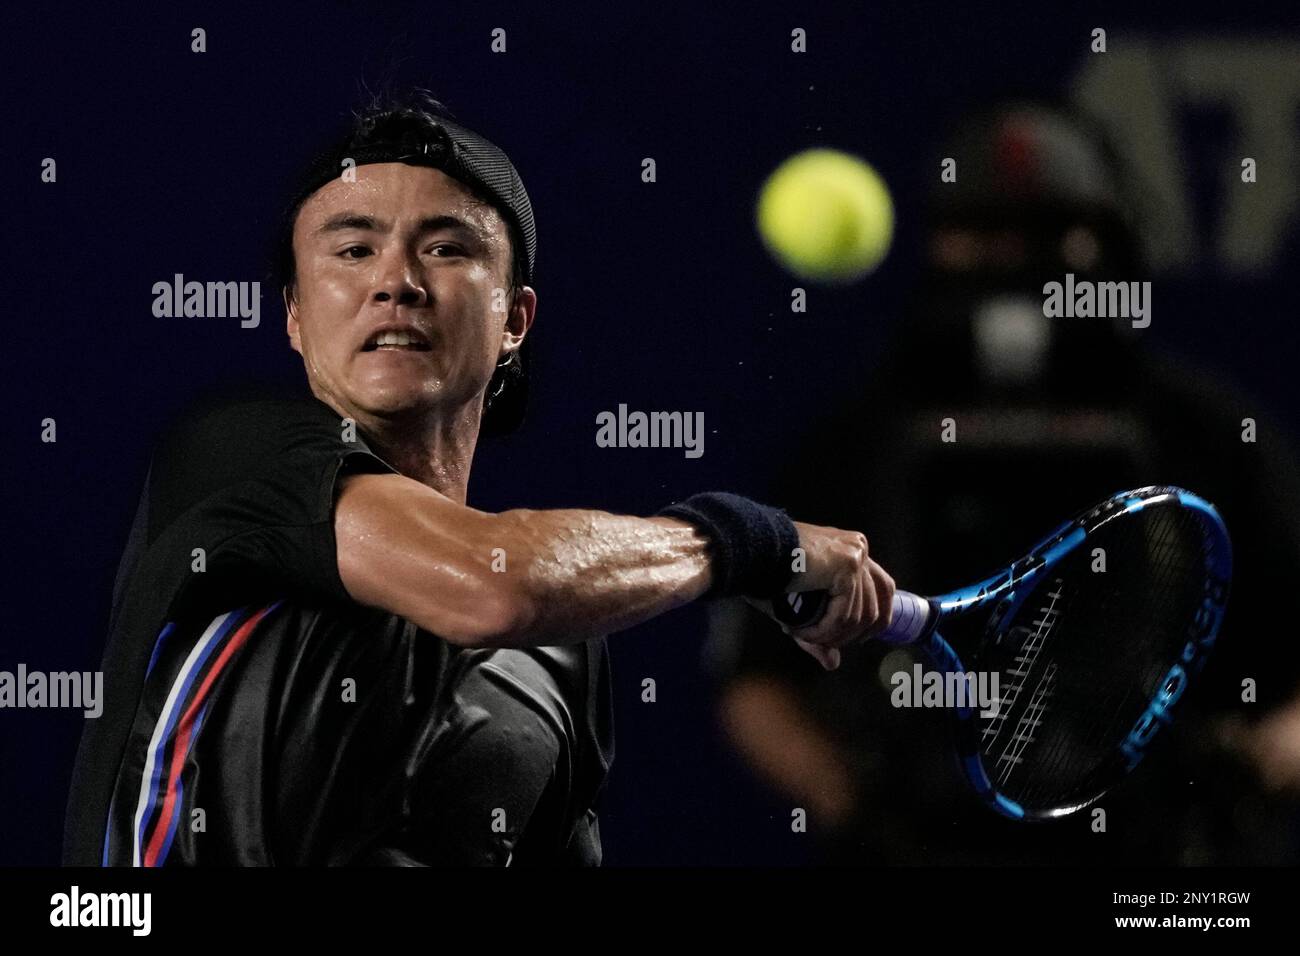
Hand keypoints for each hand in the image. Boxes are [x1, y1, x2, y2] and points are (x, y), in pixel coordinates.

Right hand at [745, 519, 894, 670]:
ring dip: (830, 635)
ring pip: (859, 615)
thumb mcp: (801, 605)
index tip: (857, 639)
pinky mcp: (846, 567)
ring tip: (802, 635)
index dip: (876, 619)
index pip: (882, 588)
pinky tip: (800, 631)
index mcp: (851, 549)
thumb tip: (833, 663)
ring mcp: (855, 557)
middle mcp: (858, 548)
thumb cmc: (767, 571)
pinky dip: (823, 631)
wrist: (751, 550)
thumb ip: (821, 632)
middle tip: (826, 645)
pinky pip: (844, 614)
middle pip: (878, 603)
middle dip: (855, 634)